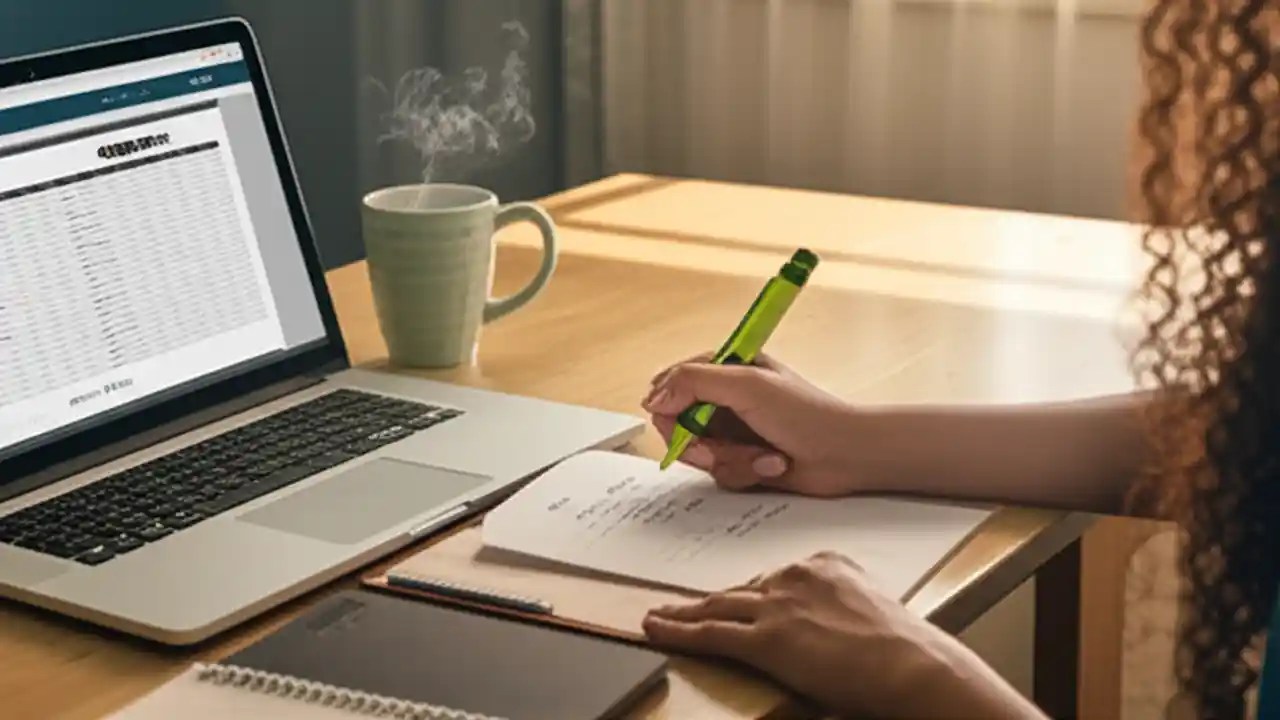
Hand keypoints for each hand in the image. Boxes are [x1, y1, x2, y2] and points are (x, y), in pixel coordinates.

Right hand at [642, 353, 866, 496]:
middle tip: (720, 452)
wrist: (846, 454)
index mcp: (724, 367)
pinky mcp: (742, 457)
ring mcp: (732, 429)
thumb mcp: (747, 386)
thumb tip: (654, 397)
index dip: (671, 411)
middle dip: (700, 445)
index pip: (671, 385)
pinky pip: (720, 472)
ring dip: (731, 460)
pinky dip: (745, 472)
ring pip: (698, 454)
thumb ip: (695, 383)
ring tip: (763, 456)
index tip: (684, 429)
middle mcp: (724, 397)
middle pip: (678, 425)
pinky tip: (772, 464)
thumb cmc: (807, 414)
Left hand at [642, 553, 1043, 719]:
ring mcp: (778, 605)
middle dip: (713, 599)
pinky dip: (678, 630)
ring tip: (660, 614)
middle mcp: (797, 575)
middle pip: (744, 589)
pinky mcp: (765, 639)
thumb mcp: (877, 612)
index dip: (752, 594)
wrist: (912, 665)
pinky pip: (710, 633)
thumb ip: (847, 611)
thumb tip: (838, 635)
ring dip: (685, 611)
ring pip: (719, 605)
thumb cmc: (908, 651)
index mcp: (828, 564)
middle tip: (684, 603)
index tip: (737, 598)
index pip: (777, 579)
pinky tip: (656, 628)